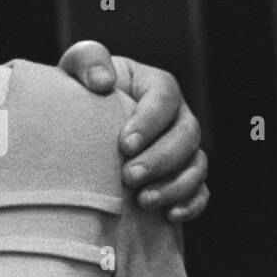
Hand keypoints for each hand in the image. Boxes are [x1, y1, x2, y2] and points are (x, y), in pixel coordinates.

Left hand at [56, 40, 209, 221]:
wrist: (77, 124)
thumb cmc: (78, 91)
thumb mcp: (76, 67)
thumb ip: (88, 61)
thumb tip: (102, 82)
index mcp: (154, 85)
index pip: (164, 98)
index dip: (150, 122)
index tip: (124, 144)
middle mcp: (176, 115)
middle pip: (187, 135)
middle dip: (160, 159)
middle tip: (129, 177)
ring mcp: (183, 147)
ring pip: (196, 165)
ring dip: (174, 185)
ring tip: (143, 200)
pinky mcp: (182, 175)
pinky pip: (200, 191)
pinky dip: (191, 204)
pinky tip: (168, 216)